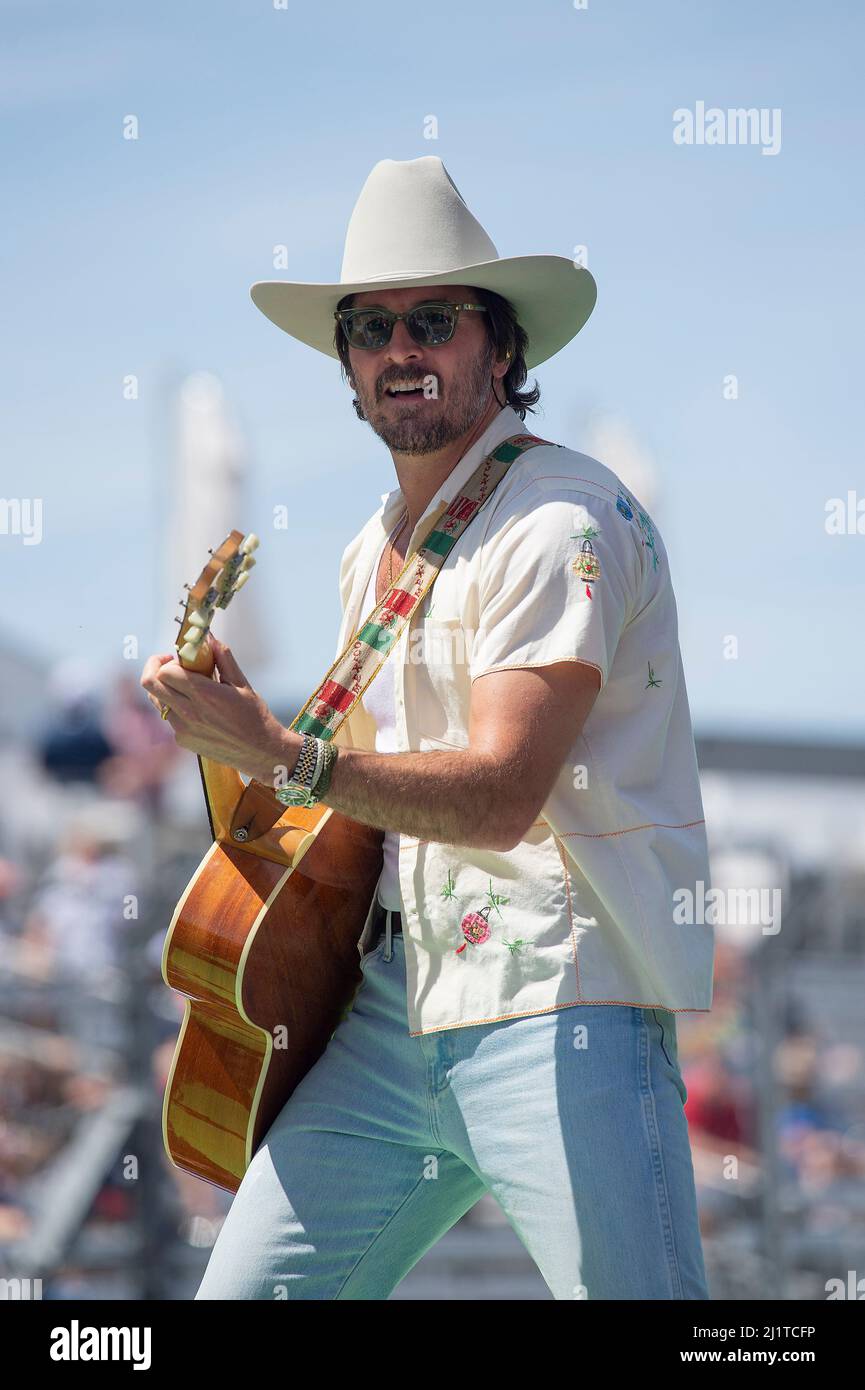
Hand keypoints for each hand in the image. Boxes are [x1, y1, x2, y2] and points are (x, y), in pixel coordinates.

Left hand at [139, 636, 298, 783]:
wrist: (260, 752)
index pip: (164, 672)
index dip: (167, 661)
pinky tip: (197, 710)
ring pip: (157, 701)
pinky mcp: (183, 741)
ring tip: (186, 688)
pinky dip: (177, 708)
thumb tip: (211, 638)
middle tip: (169, 666)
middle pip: (150, 684)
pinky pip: (169, 718)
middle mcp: (188, 713)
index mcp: (204, 694)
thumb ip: (223, 658)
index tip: (179, 659)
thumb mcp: (241, 684)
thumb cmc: (254, 716)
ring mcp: (183, 729)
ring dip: (166, 689)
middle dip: (154, 669)